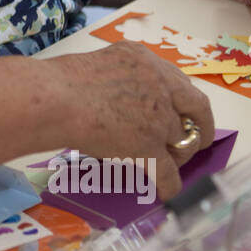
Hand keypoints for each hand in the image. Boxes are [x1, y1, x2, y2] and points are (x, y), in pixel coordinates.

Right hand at [57, 41, 215, 198]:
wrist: (54, 99)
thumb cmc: (57, 82)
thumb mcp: (98, 65)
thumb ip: (118, 77)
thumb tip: (115, 98)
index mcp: (143, 59)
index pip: (178, 80)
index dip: (183, 100)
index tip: (181, 111)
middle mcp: (159, 83)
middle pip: (195, 107)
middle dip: (196, 126)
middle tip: (189, 140)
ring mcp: (158, 116)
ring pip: (183, 140)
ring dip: (178, 154)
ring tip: (168, 165)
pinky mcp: (148, 146)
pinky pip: (168, 171)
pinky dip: (169, 184)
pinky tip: (166, 191)